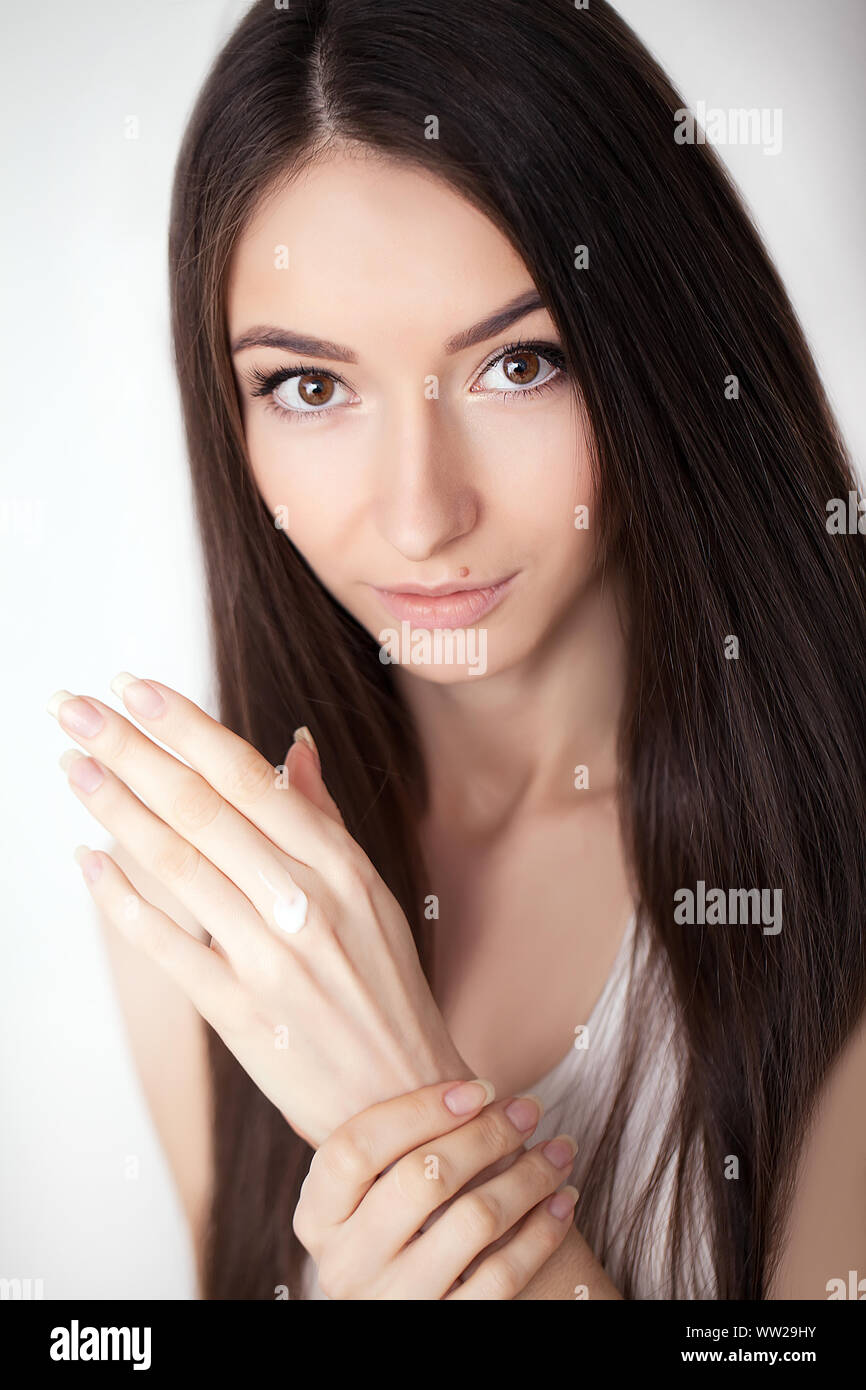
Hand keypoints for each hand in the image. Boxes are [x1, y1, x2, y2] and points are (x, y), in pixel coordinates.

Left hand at [49, 674, 467, 1146]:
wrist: (404, 1097)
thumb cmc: (386, 989)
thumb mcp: (372, 891)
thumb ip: (324, 818)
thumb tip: (292, 748)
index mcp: (341, 864)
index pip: (247, 776)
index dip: (184, 727)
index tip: (133, 689)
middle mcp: (306, 902)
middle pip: (201, 809)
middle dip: (129, 750)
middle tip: (76, 710)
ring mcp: (270, 959)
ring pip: (177, 865)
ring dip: (116, 810)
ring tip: (73, 768)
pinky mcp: (239, 1013)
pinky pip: (167, 946)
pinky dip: (122, 902)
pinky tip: (88, 862)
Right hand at [293, 1078, 579, 1298]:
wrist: (406, 1310)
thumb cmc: (399, 1226)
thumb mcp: (371, 1192)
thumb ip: (394, 1143)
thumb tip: (465, 1076)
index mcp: (318, 1217)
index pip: (354, 1147)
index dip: (420, 1109)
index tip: (480, 1087)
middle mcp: (344, 1265)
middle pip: (420, 1179)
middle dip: (487, 1135)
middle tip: (531, 1107)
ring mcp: (392, 1304)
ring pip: (472, 1222)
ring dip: (529, 1175)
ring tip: (561, 1148)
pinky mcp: (441, 1330)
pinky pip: (504, 1276)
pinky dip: (544, 1230)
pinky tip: (566, 1198)